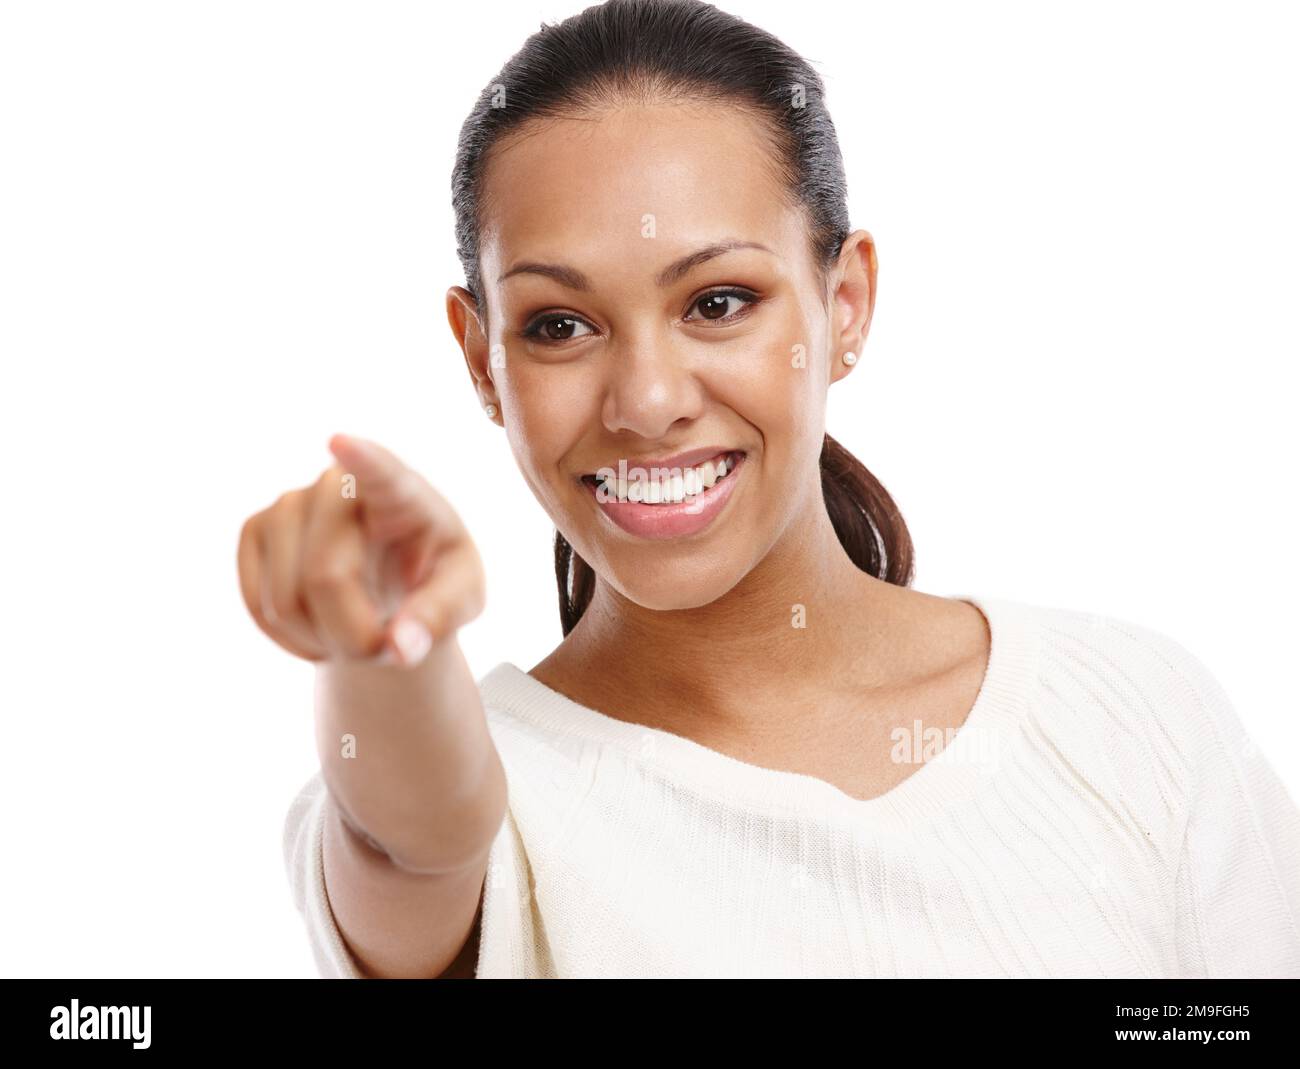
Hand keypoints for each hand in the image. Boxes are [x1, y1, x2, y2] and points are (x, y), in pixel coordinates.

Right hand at [236, 434, 485, 666]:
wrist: (393, 586)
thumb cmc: (436, 581)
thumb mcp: (462, 599)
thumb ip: (439, 619)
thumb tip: (401, 648)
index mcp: (404, 492)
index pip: (381, 473)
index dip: (361, 461)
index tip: (341, 444)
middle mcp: (339, 484)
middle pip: (326, 575)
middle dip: (355, 635)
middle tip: (386, 648)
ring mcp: (290, 502)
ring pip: (285, 600)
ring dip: (324, 642)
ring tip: (358, 633)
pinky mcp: (256, 529)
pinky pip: (258, 605)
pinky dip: (292, 639)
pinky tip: (322, 630)